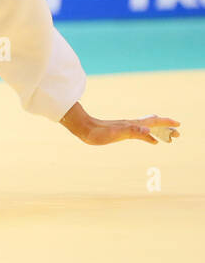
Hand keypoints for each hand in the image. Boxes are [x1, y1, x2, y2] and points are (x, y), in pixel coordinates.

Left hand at [61, 103, 180, 145]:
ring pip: (148, 128)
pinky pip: (141, 134)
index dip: (166, 123)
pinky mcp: (122, 132)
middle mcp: (131, 124)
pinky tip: (152, 141)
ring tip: (169, 136)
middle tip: (178, 133)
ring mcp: (127, 128)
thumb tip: (147, 130)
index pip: (154, 122)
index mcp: (133, 124)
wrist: (83, 128)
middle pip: (153, 124)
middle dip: (166, 127)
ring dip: (160, 132)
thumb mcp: (115, 133)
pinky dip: (150, 137)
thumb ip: (132, 131)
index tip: (178, 125)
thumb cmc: (97, 132)